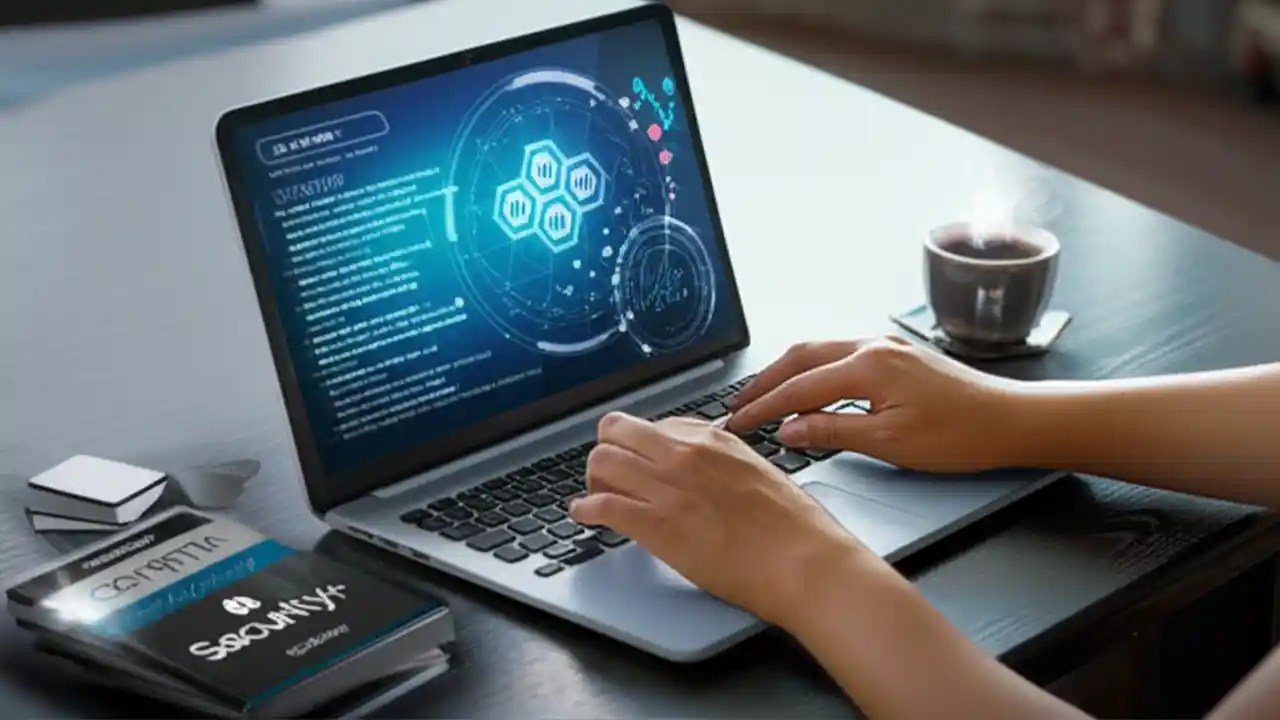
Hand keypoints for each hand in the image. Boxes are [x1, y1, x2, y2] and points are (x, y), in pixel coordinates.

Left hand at [570, 413, 869, 625]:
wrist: (803, 560)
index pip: (651, 425)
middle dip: (606, 451)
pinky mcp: (657, 525)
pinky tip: (585, 516)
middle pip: (614, 431)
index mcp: (711, 440)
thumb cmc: (792, 526)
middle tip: (608, 475)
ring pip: (600, 462)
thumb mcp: (757, 471)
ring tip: (596, 496)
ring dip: (592, 480)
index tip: (636, 461)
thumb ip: (721, 462)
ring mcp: (667, 488)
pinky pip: (601, 505)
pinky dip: (585, 510)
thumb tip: (700, 466)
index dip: (639, 446)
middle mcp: (684, 455)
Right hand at [726, 336, 1026, 472]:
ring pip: (820, 351)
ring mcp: (885, 347)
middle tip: (738, 405)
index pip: (798, 387)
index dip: (763, 407)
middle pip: (801, 357)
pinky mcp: (896, 355)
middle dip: (765, 381)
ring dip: (788, 372)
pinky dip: (814, 370)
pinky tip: (808, 388)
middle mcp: (872, 346)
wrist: (1011, 420)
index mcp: (867, 366)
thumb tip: (789, 430)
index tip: (737, 423)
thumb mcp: (889, 442)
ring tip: (763, 395)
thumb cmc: (960, 435)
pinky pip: (841, 355)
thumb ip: (832, 431)